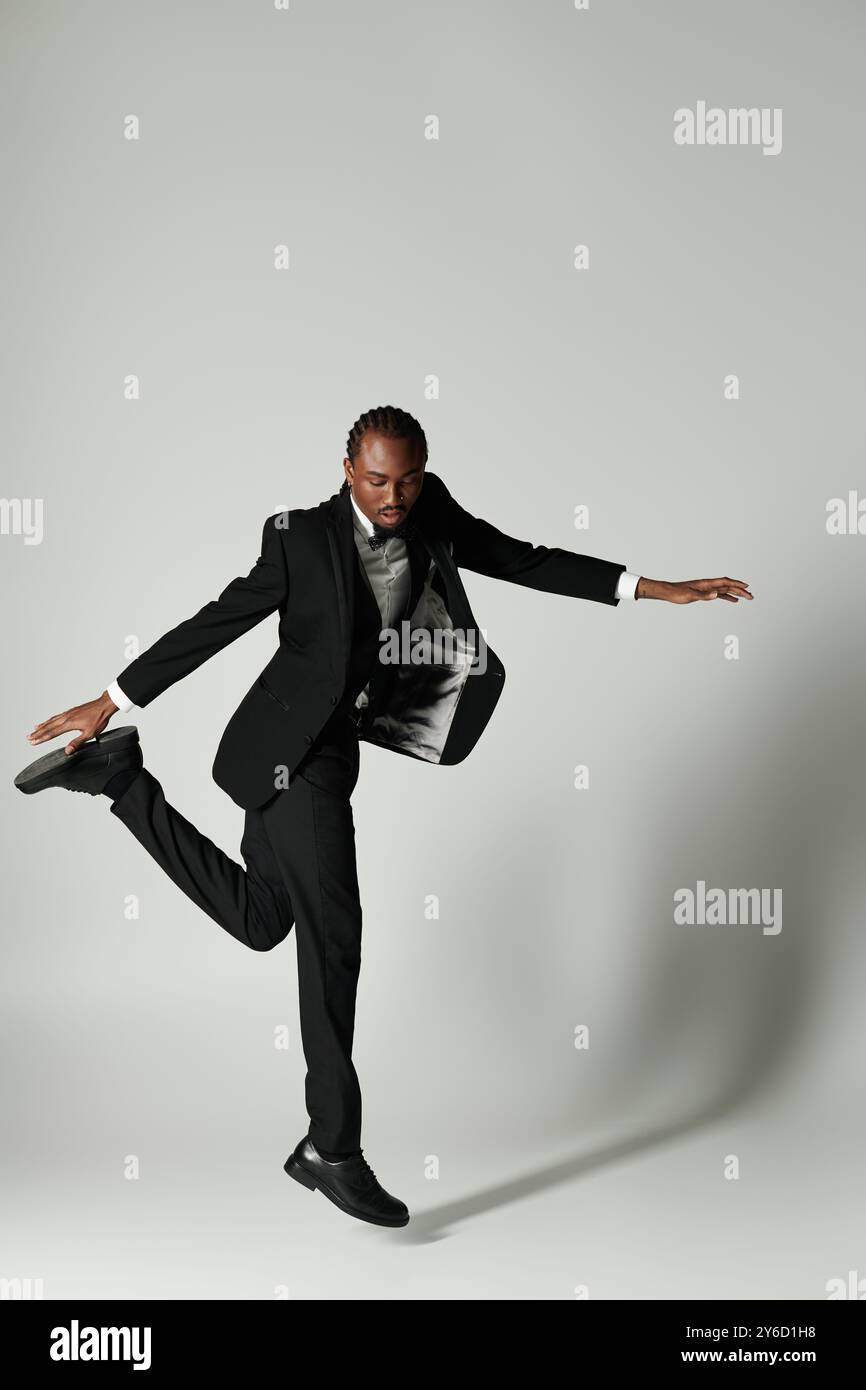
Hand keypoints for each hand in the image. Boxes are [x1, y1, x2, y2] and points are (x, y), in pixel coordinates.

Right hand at [27, 691, 118, 754]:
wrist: (104, 705)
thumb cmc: (99, 719)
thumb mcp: (89, 734)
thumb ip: (77, 742)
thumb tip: (67, 751)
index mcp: (69, 724)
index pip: (52, 733)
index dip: (42, 738)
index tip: (33, 742)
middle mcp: (66, 717)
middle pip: (49, 726)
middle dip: (38, 733)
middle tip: (29, 737)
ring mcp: (68, 713)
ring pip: (52, 720)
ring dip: (42, 726)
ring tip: (34, 729)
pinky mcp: (71, 711)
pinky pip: (57, 716)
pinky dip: (50, 720)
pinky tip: (49, 721)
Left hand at [636, 577, 752, 603]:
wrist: (669, 592)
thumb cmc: (677, 593)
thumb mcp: (690, 596)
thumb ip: (704, 596)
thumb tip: (717, 594)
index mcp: (707, 583)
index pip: (725, 582)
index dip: (737, 584)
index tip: (747, 587)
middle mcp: (709, 584)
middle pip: (728, 586)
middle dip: (740, 590)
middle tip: (751, 596)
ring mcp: (707, 588)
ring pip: (725, 589)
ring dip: (736, 593)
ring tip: (746, 597)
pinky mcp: (704, 593)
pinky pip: (720, 594)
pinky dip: (728, 596)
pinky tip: (733, 600)